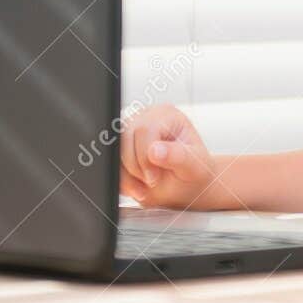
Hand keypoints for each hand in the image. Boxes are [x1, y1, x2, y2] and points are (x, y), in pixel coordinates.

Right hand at [118, 104, 234, 210]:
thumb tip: (155, 150)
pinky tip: (137, 186)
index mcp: (166, 115)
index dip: (144, 158)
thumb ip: (178, 157)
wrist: (188, 184)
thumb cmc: (194, 172)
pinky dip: (120, 180)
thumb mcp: (193, 167)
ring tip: (146, 187)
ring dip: (126, 176)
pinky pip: (108, 164)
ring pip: (111, 152)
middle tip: (151, 183)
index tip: (155, 178)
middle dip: (135, 168)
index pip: (143, 130)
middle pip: (122, 139)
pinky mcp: (118, 146)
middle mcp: (145, 117)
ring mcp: (129, 130)